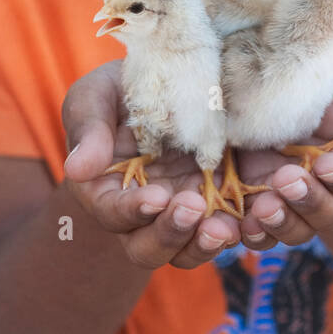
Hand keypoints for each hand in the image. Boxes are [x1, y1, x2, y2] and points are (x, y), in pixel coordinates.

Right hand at [61, 60, 240, 269]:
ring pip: (189, 250)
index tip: (156, 197)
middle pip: (148, 248)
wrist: (168, 83)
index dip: (132, 211)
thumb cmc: (120, 91)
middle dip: (171, 234)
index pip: (113, 213)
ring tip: (226, 227)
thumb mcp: (96, 97)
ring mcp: (182, 211)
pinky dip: (242, 229)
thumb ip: (88, 129)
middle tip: (193, 208)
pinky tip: (256, 213)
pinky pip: (229, 230)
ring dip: (206, 243)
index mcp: (106, 191)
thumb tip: (77, 170)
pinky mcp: (218, 204)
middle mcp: (143, 214)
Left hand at [235, 52, 332, 249]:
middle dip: (310, 202)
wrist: (281, 86)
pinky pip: (257, 230)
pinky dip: (246, 232)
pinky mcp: (260, 202)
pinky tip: (234, 225)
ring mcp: (296, 201)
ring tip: (261, 208)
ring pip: (295, 228)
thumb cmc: (331, 80)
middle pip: (331, 212)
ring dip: (279, 223)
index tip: (326, 166)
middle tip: (285, 181)